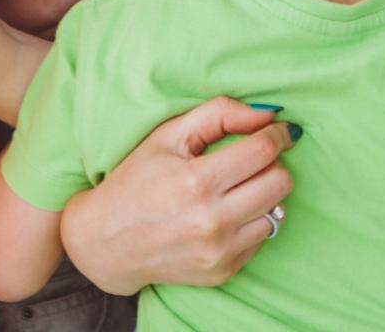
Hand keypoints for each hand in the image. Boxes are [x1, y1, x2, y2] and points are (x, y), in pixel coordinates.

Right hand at [58, 97, 296, 293]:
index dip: (277, 135)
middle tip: (252, 159)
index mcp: (197, 182)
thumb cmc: (136, 180)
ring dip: (264, 194)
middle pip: (279, 182)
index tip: (277, 130)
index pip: (264, 151)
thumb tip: (267, 113)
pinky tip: (225, 213)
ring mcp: (218, 252)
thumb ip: (219, 114)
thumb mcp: (167, 136)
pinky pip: (261, 238)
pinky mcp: (222, 272)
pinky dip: (251, 221)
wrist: (105, 243)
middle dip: (272, 164)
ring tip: (236, 188)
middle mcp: (212, 221)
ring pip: (277, 212)